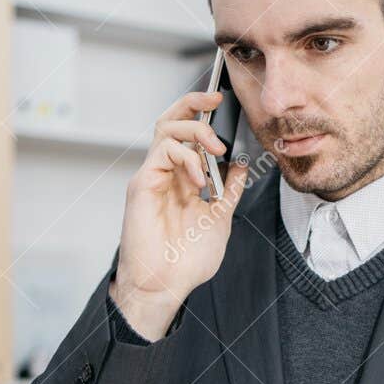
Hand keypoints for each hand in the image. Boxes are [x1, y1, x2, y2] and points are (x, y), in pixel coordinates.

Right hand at [109, 90, 248, 339]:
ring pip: (166, 128)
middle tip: (216, 99)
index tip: (224, 103)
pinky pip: (162, 151)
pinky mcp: (143, 183)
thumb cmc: (187, 259)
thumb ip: (229, 189)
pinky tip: (200, 179)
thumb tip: (240, 164)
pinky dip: (186, 157)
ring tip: (216, 148)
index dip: (203, 114)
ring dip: (195, 130)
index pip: (189, 135)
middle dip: (193, 103)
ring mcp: (152, 175)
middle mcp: (166, 172)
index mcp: (183, 178)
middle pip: (171, 120)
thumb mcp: (220, 218)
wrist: (166, 284)